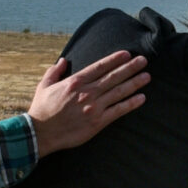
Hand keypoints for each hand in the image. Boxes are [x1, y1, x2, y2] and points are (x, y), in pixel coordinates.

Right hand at [27, 50, 148, 153]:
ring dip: (135, 83)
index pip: (99, 67)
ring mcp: (94, 107)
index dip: (115, 59)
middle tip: (144, 60)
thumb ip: (54, 72)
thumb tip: (63, 60)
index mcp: (75, 82)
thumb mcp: (44, 86)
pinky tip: (142, 98)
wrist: (40, 133)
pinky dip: (131, 104)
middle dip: (130, 67)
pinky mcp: (98, 122)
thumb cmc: (41, 110)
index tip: (127, 54)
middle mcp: (87, 92)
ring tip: (147, 76)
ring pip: (119, 92)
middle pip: (113, 76)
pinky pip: (118, 111)